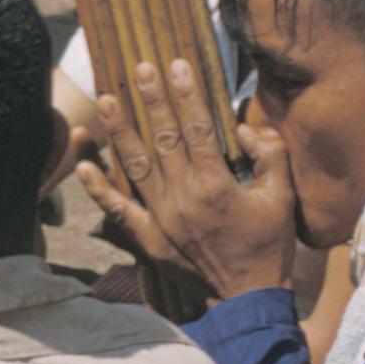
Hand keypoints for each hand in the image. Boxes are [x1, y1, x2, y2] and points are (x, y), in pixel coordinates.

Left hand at [73, 61, 297, 301]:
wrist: (247, 298)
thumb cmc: (268, 245)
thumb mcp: (282, 198)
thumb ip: (270, 156)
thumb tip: (246, 126)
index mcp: (216, 185)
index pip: (196, 128)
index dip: (186, 94)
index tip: (176, 65)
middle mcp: (183, 198)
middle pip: (162, 139)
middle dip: (151, 100)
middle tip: (139, 68)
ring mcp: (161, 219)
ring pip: (135, 166)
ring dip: (119, 132)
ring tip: (106, 100)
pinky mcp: (148, 239)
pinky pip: (119, 210)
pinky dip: (99, 188)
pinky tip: (82, 164)